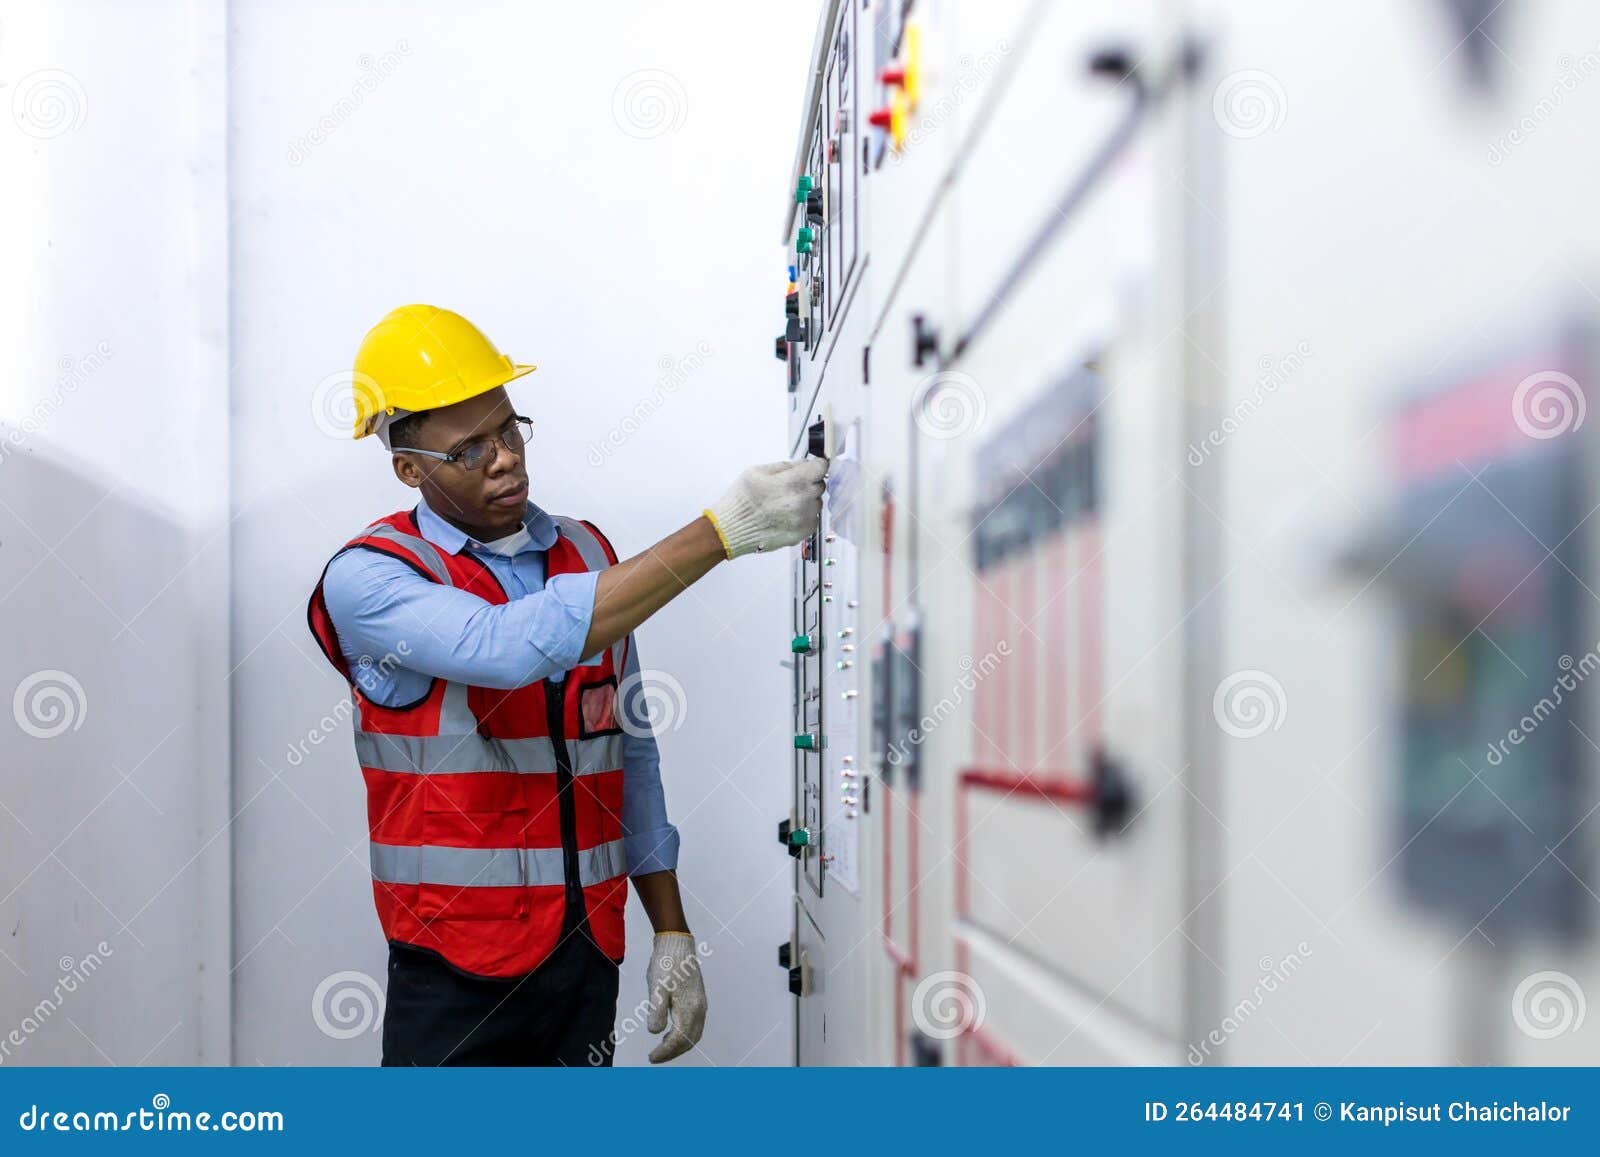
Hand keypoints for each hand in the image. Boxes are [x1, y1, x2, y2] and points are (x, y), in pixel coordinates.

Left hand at [646, 932, 706, 1063]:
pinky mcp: (698, 998)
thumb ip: (656, 1011)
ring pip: (694, 1033)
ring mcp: (700, 1004)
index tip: (651, 1058)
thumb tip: (655, 1032)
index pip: (679, 1039)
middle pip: (689, 1040)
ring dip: (679, 1044)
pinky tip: (670, 1031)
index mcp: (690, 1008)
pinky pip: (694, 1024)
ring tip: (662, 1048)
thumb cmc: (666, 964)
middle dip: (673, 1052)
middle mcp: (699, 1009)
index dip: (665, 1052)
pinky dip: (684, 1034)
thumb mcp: (656, 988)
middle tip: (656, 1057)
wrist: (677, 944)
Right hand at [703, 459, 826, 558]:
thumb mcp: (758, 471)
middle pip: (819, 485)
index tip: (811, 467)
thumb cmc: (741, 501)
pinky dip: (803, 516)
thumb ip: (785, 466)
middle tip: (789, 487)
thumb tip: (802, 464)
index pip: (821, 467)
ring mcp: (804, 519)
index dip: (815, 465)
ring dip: (806, 500)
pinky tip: (786, 515)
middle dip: (807, 483)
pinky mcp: (802, 533)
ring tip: (784, 503)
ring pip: (816, 503)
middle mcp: (803, 501)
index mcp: (793, 482)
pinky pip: (813, 519)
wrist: (731, 530)